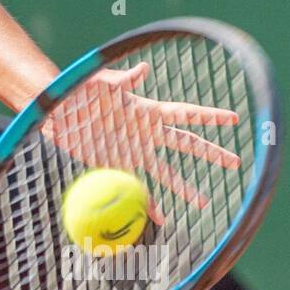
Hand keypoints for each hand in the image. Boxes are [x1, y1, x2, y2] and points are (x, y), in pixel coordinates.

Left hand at [41, 61, 240, 221]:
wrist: (53, 109)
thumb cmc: (76, 89)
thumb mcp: (99, 83)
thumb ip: (121, 81)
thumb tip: (142, 70)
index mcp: (146, 110)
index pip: (184, 114)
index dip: (209, 117)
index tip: (234, 119)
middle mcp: (144, 132)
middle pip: (185, 144)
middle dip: (210, 153)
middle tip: (236, 162)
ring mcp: (131, 149)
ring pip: (165, 172)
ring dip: (183, 187)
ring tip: (203, 202)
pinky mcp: (115, 163)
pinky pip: (137, 186)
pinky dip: (148, 202)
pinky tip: (160, 219)